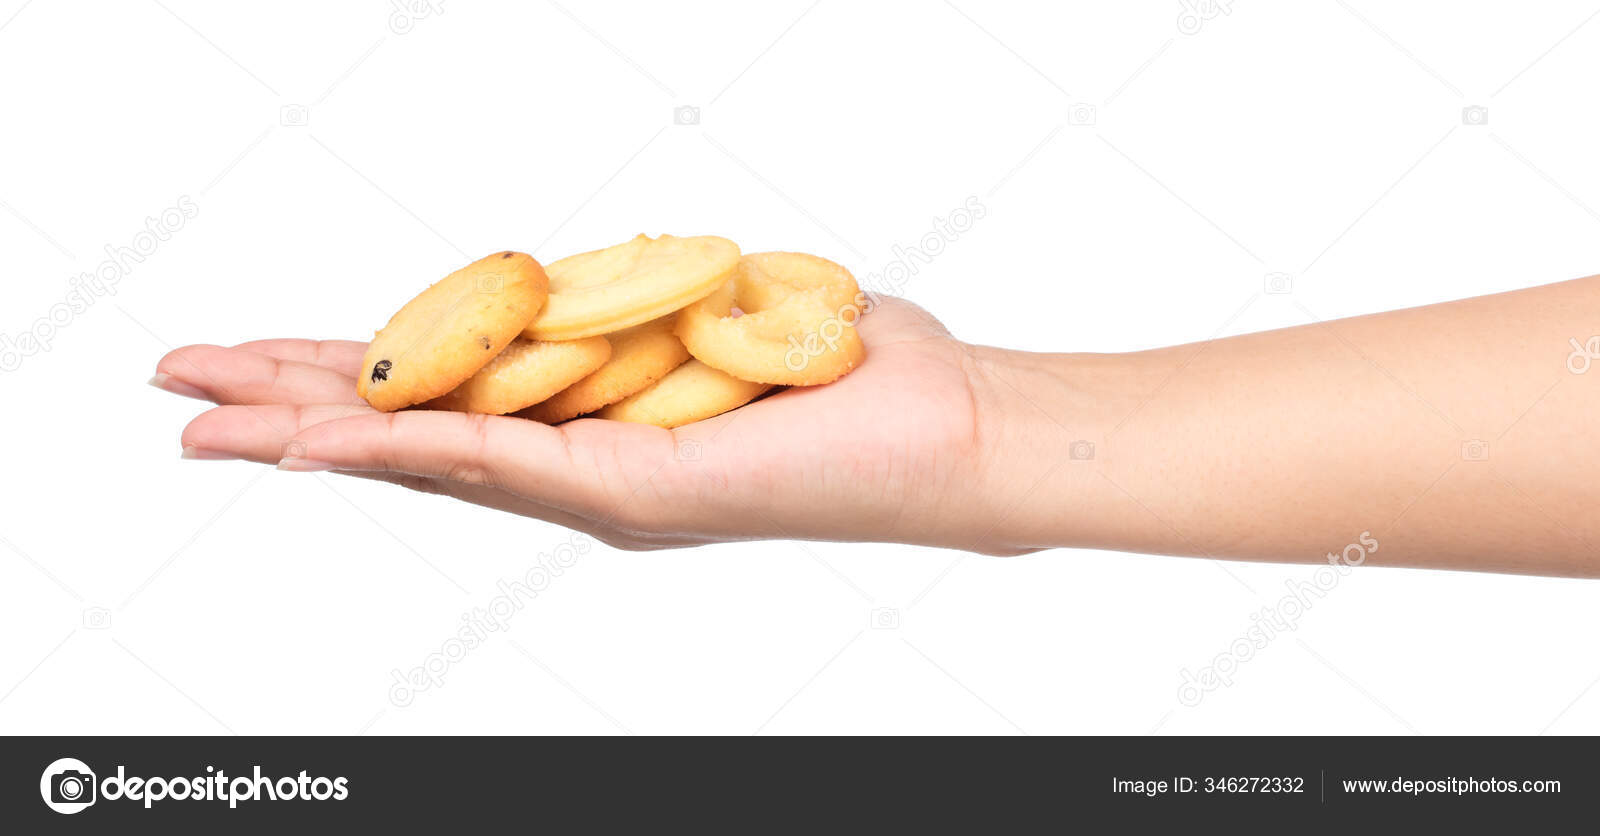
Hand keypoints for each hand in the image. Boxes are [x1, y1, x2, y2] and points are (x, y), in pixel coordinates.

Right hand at [154, 299, 1022, 552]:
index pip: (438, 394)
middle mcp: (577, 468)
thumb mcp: (703, 312)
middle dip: (283, 402)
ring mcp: (596, 491)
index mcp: (586, 422)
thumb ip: (624, 312)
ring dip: (308, 430)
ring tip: (201, 416)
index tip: (248, 353)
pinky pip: (502, 462)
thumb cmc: (839, 366)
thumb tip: (576, 280)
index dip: (338, 370)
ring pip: (426, 456)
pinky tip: (323, 439)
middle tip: (172, 385)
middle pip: (404, 430)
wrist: (941, 422)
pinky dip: (407, 446)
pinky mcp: (635, 496)